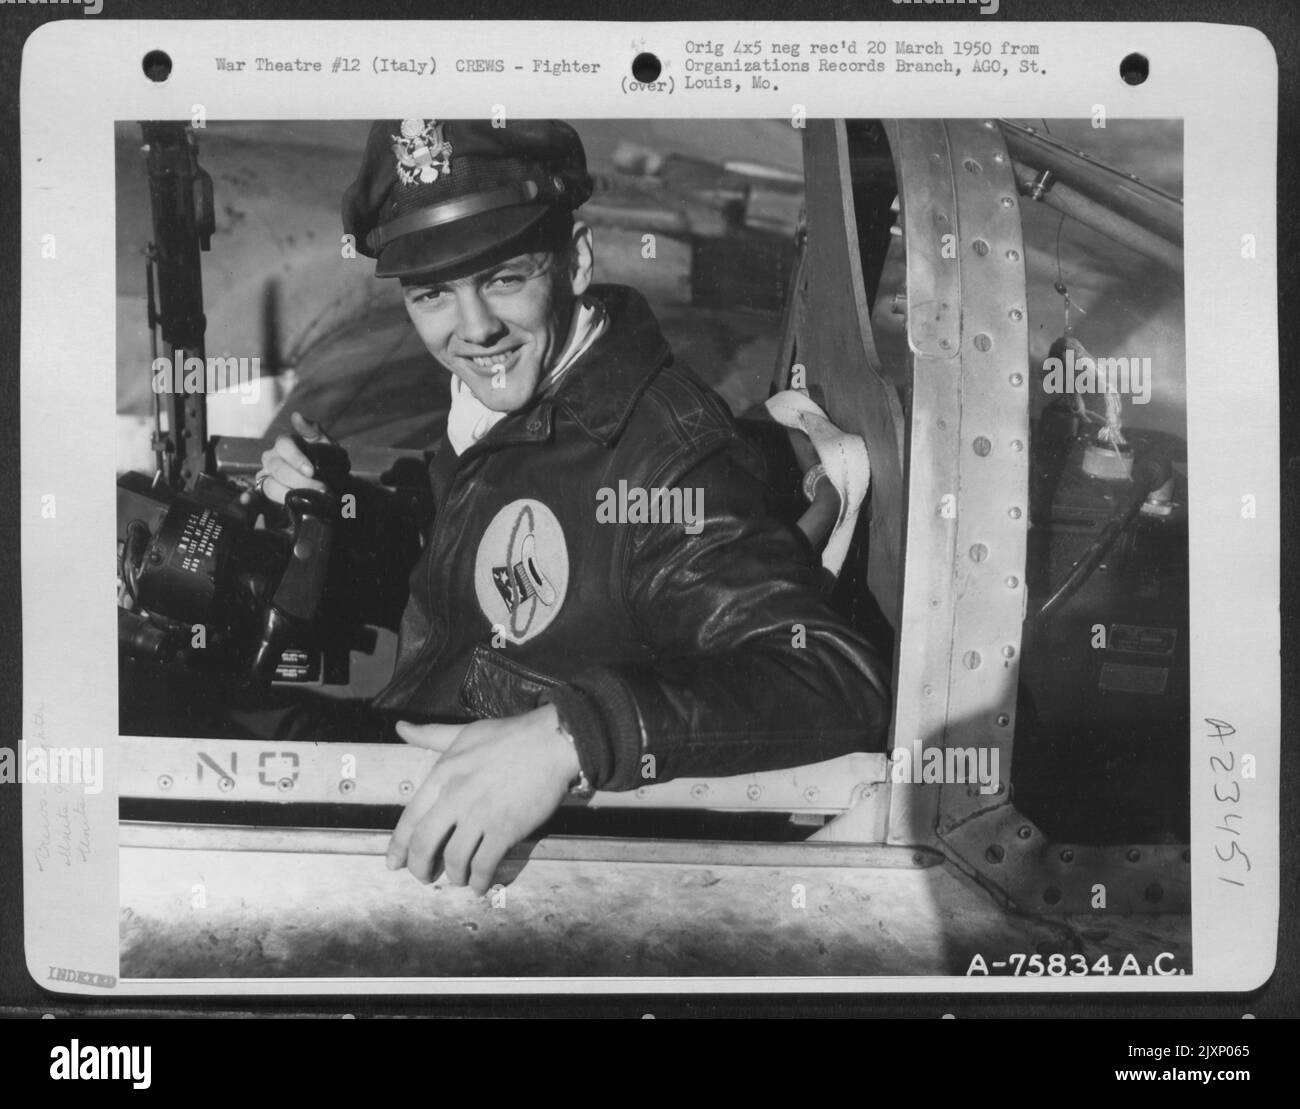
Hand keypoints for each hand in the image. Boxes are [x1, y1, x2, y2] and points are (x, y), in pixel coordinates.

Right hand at [241, 411, 332, 505]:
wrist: (334, 485)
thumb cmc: (327, 461)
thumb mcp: (326, 444)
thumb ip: (313, 430)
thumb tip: (297, 416)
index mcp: (285, 444)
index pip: (284, 445)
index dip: (296, 458)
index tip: (312, 471)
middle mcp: (272, 459)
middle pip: (278, 468)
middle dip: (300, 480)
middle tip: (320, 490)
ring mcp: (266, 476)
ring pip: (270, 485)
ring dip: (289, 494)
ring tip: (310, 500)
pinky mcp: (265, 494)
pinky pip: (256, 497)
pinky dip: (253, 498)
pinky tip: (252, 501)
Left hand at [386, 704, 580, 893]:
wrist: (551, 742)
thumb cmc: (509, 736)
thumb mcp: (464, 733)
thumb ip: (430, 735)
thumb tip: (400, 727)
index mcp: (442, 774)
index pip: (410, 818)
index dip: (398, 846)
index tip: (393, 864)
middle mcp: (455, 797)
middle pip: (424, 844)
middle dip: (420, 868)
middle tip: (424, 878)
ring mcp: (480, 815)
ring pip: (454, 860)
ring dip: (455, 876)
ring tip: (460, 879)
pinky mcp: (505, 830)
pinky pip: (484, 865)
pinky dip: (480, 880)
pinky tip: (481, 884)